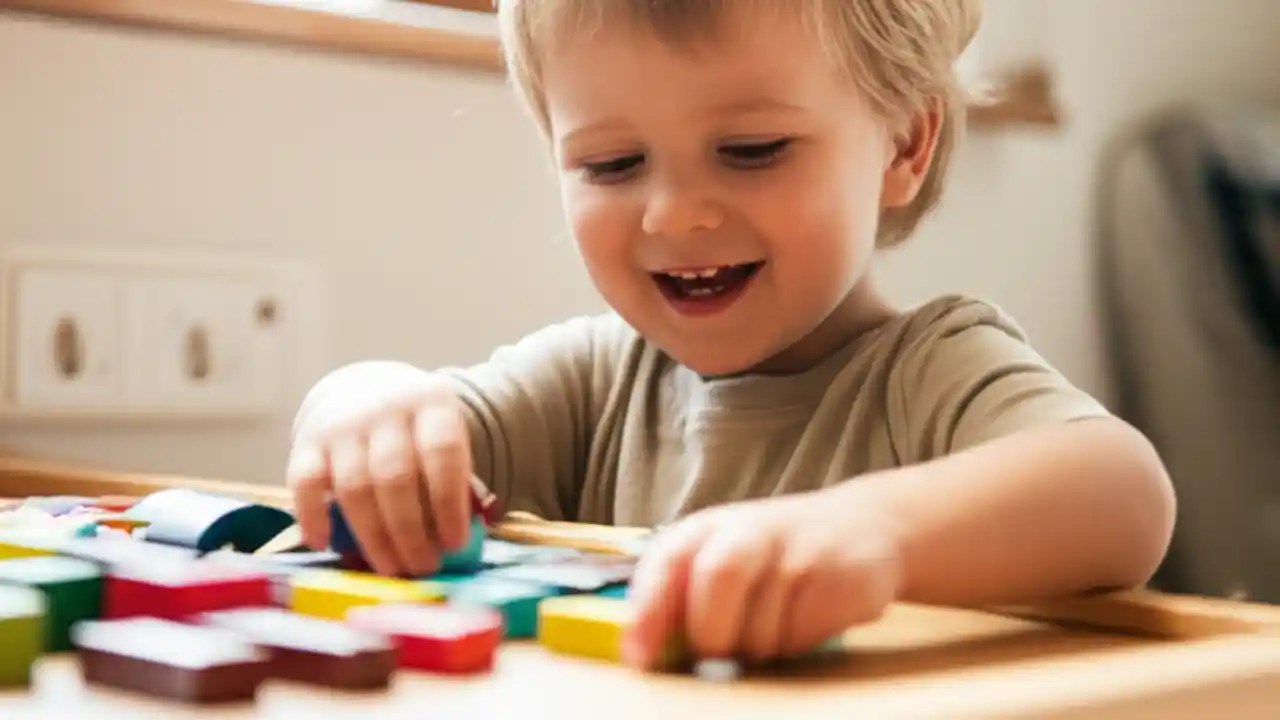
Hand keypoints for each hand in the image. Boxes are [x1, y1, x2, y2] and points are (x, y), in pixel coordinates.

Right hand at [285, 364, 473, 576]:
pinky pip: (305, 482)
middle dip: (410, 530)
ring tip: (391, 567)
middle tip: (422, 566)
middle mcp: (386, 406)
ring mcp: (342, 422)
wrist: (364, 388)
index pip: (443, 452)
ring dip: (373, 535)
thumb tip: (453, 547)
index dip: (449, 502)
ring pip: (354, 487)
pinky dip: (313, 516)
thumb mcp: (443, 436)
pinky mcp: (306, 439)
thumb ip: (451, 480)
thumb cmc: (415, 431)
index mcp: (431, 400)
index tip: (454, 544)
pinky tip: (324, 544)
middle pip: (395, 476)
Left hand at [623, 485, 903, 667]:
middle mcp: (751, 530)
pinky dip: (791, 646)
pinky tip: (803, 621)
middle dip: (710, 635)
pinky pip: (799, 638)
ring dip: (755, 649)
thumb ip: (682, 592)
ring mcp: (798, 554)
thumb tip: (643, 651)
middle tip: (716, 654)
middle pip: (717, 581)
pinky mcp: (839, 580)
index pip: (669, 560)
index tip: (639, 656)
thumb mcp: (722, 552)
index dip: (649, 609)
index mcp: (708, 527)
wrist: (867, 524)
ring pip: (758, 629)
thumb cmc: (775, 553)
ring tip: (771, 625)